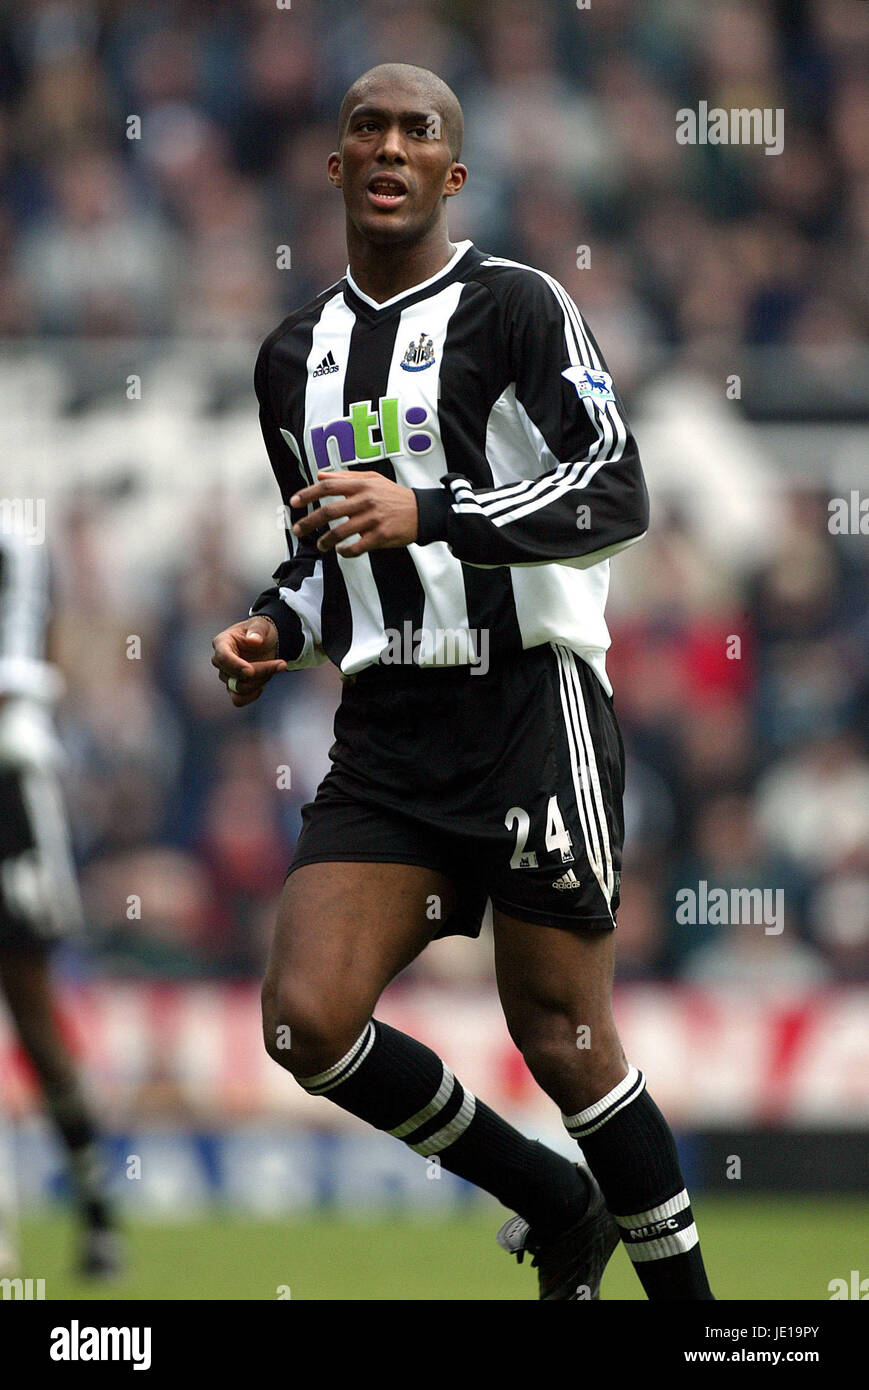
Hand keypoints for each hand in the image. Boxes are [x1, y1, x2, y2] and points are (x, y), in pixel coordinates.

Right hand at [211, 616, 286, 705]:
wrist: (265, 643)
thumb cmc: (260, 631)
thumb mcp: (261, 625)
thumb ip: (257, 630)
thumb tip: (253, 640)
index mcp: (222, 642)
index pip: (222, 657)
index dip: (236, 666)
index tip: (250, 671)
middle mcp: (220, 661)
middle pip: (235, 675)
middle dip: (260, 671)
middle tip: (282, 663)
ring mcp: (226, 675)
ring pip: (239, 689)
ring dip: (261, 682)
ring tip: (276, 668)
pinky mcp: (234, 687)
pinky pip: (238, 700)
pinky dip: (252, 696)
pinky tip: (264, 685)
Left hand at [290, 470, 417, 556]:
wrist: (421, 511)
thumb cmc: (393, 495)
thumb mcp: (372, 479)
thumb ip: (345, 477)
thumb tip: (320, 476)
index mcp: (361, 485)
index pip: (328, 487)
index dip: (308, 494)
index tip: (294, 502)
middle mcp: (366, 500)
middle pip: (330, 510)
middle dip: (309, 521)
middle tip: (298, 530)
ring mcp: (373, 519)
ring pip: (341, 531)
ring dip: (326, 540)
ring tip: (320, 545)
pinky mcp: (381, 535)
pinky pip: (357, 547)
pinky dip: (345, 551)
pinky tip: (340, 551)